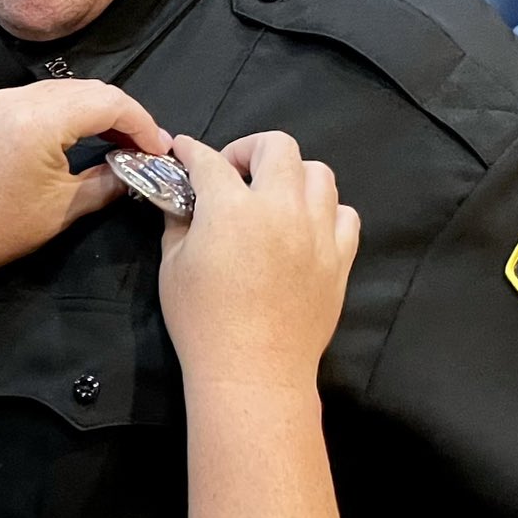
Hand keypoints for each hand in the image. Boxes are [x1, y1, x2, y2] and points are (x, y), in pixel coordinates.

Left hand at [0, 80, 171, 294]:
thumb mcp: (65, 209)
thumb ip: (109, 182)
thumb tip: (137, 169)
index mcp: (40, 121)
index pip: (109, 102)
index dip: (143, 123)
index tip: (160, 149)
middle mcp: (20, 98)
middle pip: (91, 89)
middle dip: (125, 114)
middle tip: (146, 147)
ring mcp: (3, 99)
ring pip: (69, 89)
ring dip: (99, 110)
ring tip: (122, 142)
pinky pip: (44, 96)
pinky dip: (72, 110)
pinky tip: (86, 135)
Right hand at [159, 133, 358, 389]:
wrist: (253, 371)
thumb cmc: (203, 322)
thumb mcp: (173, 267)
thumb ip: (178, 223)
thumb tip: (181, 201)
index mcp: (231, 208)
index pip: (209, 161)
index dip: (192, 151)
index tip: (185, 151)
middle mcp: (280, 208)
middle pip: (277, 146)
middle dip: (250, 149)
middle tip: (234, 172)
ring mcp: (317, 231)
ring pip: (319, 173)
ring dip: (292, 175)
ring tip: (274, 196)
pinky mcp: (339, 258)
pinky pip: (345, 215)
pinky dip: (326, 212)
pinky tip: (306, 227)